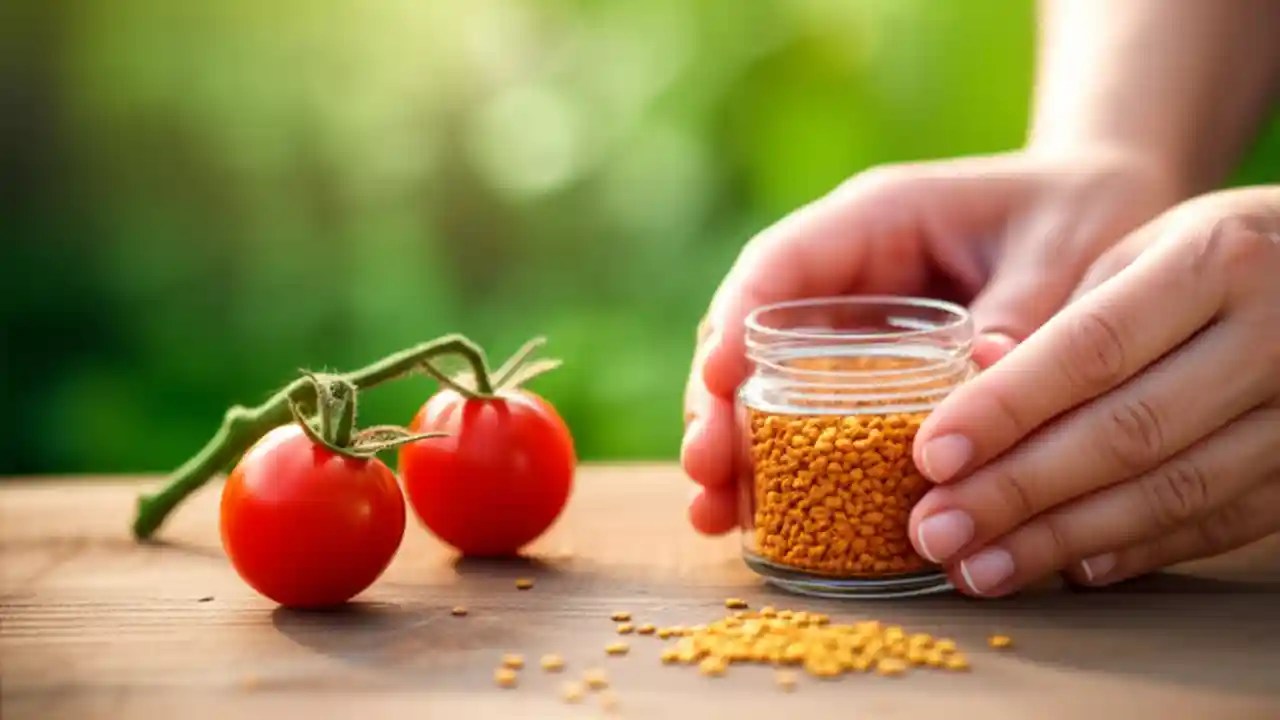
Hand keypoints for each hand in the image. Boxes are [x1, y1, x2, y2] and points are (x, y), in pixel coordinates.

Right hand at [682, 149, 1183, 532]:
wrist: (1117, 213)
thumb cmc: (1087, 211)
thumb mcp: (1066, 254)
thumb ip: (1025, 317)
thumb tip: (985, 388)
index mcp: (878, 218)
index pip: (782, 263)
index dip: (738, 322)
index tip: (717, 385)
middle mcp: (849, 274)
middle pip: (753, 336)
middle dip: (719, 405)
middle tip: (705, 473)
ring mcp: (856, 327)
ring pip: (769, 384)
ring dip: (739, 448)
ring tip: (713, 514)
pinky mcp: (874, 375)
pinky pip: (816, 417)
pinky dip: (788, 466)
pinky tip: (763, 518)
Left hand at [908, 186, 1279, 595]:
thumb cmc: (1211, 257)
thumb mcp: (1142, 252)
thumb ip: (1062, 322)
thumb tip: (968, 393)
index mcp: (1214, 260)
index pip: (1090, 350)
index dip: (1005, 410)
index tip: (931, 457)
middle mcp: (1273, 334)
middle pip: (1127, 433)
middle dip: (1017, 492)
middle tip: (935, 531)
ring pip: (1172, 492)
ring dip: (1064, 540)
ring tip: (979, 568)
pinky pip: (1221, 523)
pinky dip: (1139, 550)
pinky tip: (1069, 568)